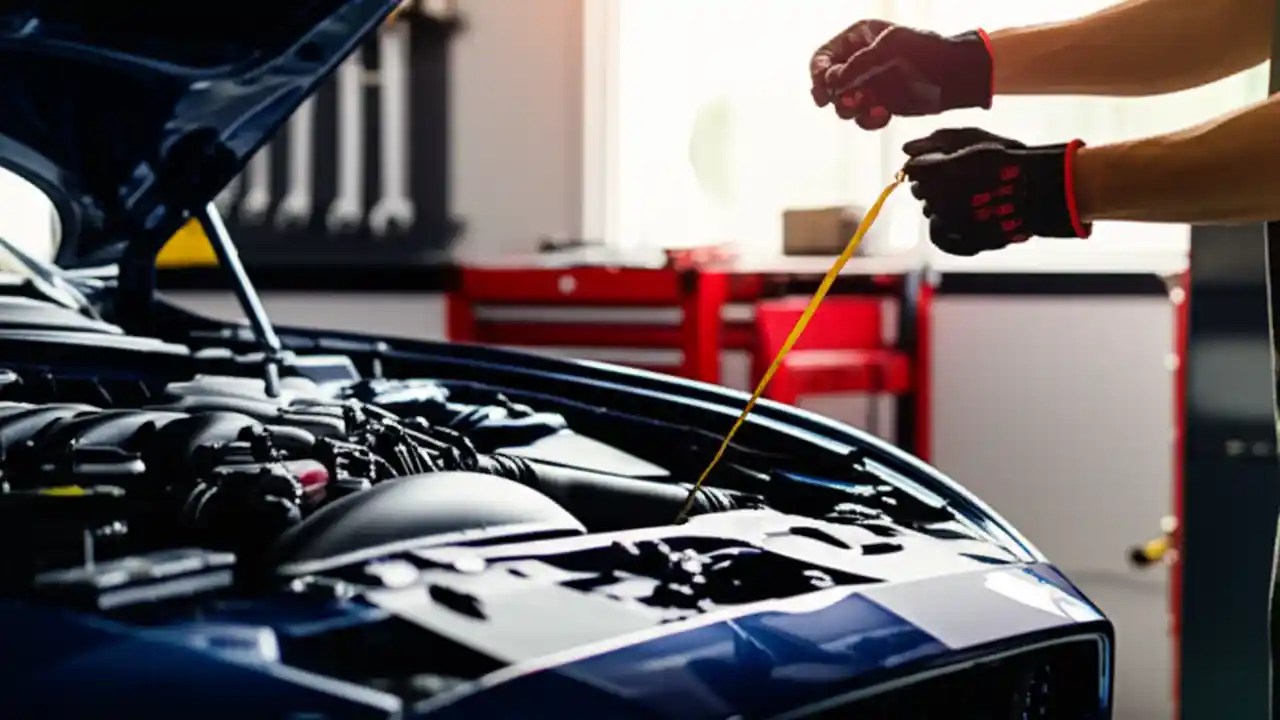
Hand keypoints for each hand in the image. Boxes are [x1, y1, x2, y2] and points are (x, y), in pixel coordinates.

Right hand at [810, 21, 993, 129]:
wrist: (956, 75)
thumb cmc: (929, 52)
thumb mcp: (891, 49)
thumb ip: (858, 64)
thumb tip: (835, 81)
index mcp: (858, 39)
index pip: (823, 57)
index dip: (817, 74)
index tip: (823, 91)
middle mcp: (858, 62)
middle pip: (827, 84)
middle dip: (837, 96)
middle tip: (853, 101)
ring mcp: (868, 84)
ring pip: (842, 104)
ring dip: (853, 109)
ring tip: (873, 105)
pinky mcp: (879, 103)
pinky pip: (861, 118)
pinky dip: (869, 120)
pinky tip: (885, 114)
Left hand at [902, 128, 1090, 255]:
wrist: (1036, 189)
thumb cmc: (1005, 158)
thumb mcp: (970, 139)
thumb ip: (934, 142)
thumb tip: (906, 150)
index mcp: (933, 172)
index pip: (914, 168)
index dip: (927, 162)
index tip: (942, 160)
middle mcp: (934, 198)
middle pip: (921, 190)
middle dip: (934, 182)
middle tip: (962, 176)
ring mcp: (946, 222)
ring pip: (931, 210)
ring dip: (942, 203)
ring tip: (971, 194)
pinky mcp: (958, 240)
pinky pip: (939, 235)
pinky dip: (944, 227)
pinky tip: (959, 216)